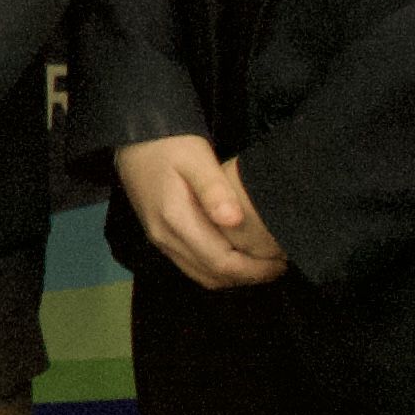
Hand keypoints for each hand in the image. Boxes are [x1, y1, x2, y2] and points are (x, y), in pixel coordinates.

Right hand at [115, 135, 287, 288]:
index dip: (254, 269)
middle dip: (249, 276)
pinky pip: (192, 265)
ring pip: (201, 275)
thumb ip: (214, 189)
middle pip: (212, 275)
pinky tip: (236, 255)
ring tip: (262, 263)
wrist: (134, 137)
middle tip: (279, 264)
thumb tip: (235, 220)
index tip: (281, 262)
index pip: (220, 262)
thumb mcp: (196, 157)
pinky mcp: (160, 237)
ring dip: (233, 276)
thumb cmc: (170, 143)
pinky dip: (217, 268)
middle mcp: (165, 237)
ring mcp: (160, 239)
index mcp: (175, 220)